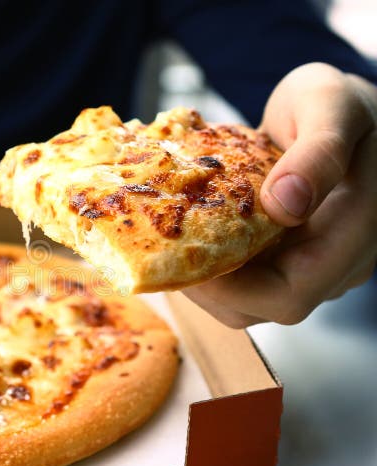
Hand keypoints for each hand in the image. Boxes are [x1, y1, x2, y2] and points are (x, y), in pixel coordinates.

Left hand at [183, 62, 376, 326]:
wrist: (332, 110)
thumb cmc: (334, 101)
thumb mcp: (329, 104)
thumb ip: (319, 151)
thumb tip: (286, 206)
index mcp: (359, 230)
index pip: (292, 291)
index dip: (233, 289)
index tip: (186, 256)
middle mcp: (340, 262)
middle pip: (265, 307)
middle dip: (210, 288)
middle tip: (166, 250)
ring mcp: (314, 264)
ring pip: (252, 302)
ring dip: (207, 280)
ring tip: (174, 239)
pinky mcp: (288, 259)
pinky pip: (248, 281)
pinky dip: (214, 265)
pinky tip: (190, 236)